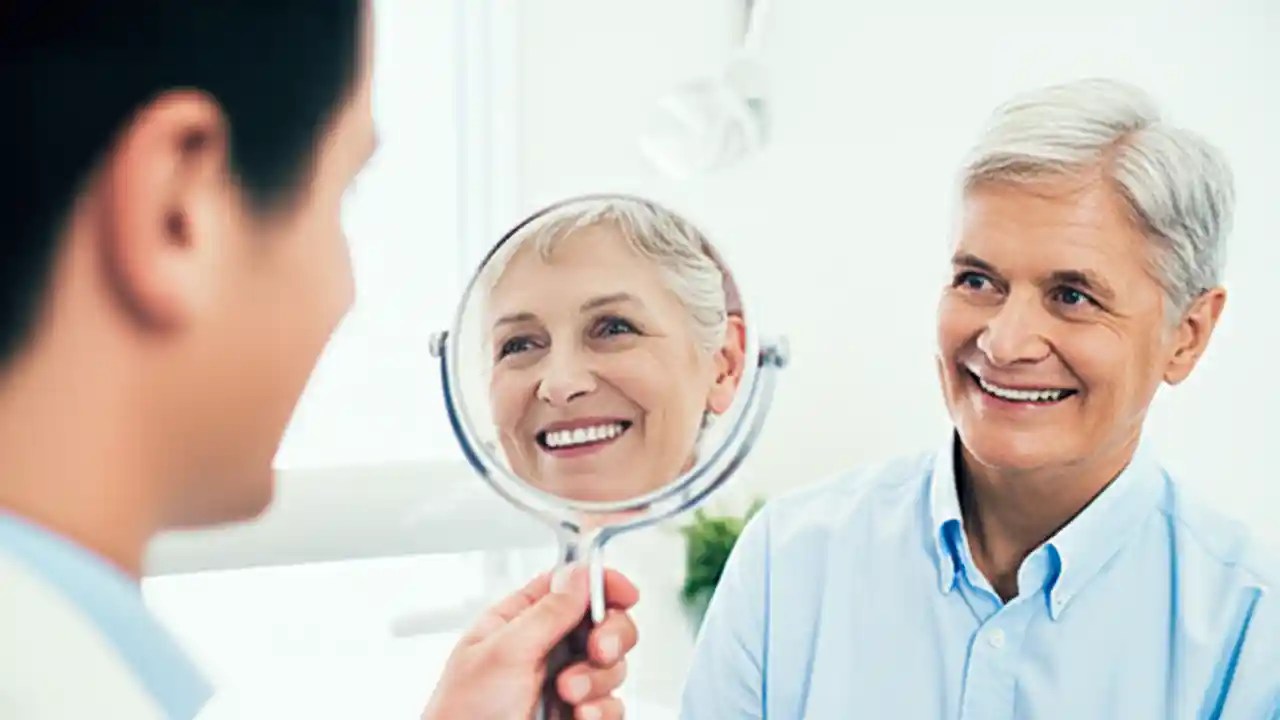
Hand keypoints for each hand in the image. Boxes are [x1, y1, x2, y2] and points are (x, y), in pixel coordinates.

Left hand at [421, 565, 639, 719]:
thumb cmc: (464, 715)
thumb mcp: (503, 653)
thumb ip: (547, 612)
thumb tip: (580, 575)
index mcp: (519, 621)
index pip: (568, 585)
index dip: (600, 583)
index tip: (624, 594)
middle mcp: (545, 649)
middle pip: (603, 622)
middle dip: (609, 635)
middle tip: (598, 650)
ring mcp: (564, 683)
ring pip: (612, 665)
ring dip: (598, 679)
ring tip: (568, 695)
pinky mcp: (578, 715)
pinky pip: (613, 704)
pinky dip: (602, 710)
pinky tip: (580, 717)